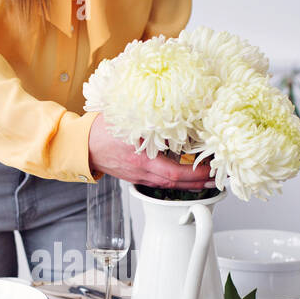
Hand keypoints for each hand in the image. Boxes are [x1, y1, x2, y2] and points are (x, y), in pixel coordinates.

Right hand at [87, 115, 214, 189]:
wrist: (81, 145)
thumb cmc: (101, 130)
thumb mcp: (128, 120)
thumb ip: (151, 118)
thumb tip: (178, 113)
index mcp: (141, 160)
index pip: (174, 173)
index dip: (195, 174)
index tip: (211, 169)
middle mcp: (141, 172)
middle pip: (175, 184)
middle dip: (199, 183)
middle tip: (218, 179)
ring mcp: (137, 177)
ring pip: (167, 185)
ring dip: (189, 184)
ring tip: (206, 178)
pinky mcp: (135, 176)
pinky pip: (159, 182)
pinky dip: (175, 180)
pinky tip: (184, 175)